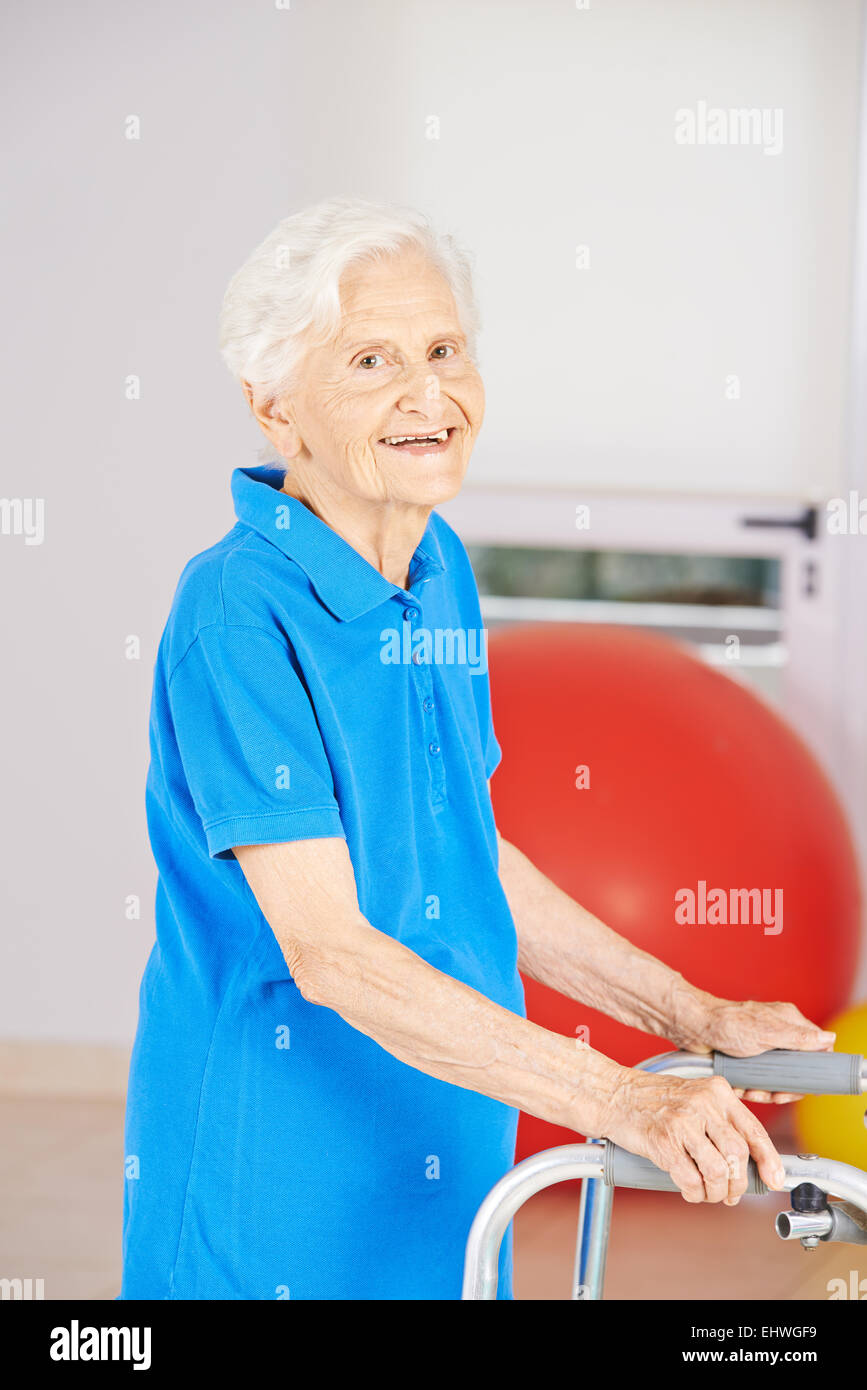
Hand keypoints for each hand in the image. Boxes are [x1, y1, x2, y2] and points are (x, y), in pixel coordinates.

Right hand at [597, 1067, 786, 1203]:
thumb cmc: (654, 1100)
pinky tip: (689, 1190)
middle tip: (730, 1193)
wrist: (614, 1094)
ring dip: (716, 1192)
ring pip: (717, 1171)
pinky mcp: (663, 1141)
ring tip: (708, 1193)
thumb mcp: (695, 1098)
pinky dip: (694, 1192)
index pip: (754, 1130)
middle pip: (737, 1155)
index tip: (774, 1180)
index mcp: (717, 1092)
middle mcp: (703, 1103)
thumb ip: (720, 1122)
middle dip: (737, 1183)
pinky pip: (690, 1179)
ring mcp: (682, 1121)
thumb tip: (748, 1162)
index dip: (769, 1160)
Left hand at [671, 991, 836, 1103]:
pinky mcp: (748, 1058)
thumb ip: (798, 1038)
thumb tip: (828, 1040)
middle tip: (775, 1095)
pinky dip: (751, 1086)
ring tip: (753, 1092)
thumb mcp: (766, 1032)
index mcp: (788, 1021)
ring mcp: (763, 1047)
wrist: (692, 1027)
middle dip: (785, 1086)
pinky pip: (758, 1078)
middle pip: (797, 1069)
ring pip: (776, 1077)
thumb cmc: (725, 1023)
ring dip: (766, 1089)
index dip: (814, 1071)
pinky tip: (741, 1088)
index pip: (816, 1049)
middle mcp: (778, 1033)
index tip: (803, 1087)